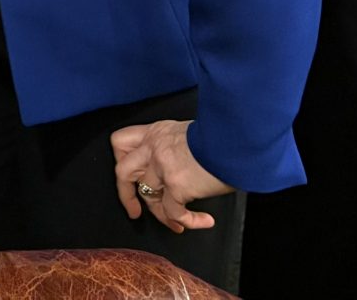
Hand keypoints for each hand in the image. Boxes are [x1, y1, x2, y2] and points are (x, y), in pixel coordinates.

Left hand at [111, 119, 234, 233]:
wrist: (236, 140)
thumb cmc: (221, 137)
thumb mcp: (188, 133)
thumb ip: (173, 147)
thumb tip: (175, 167)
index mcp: (155, 133)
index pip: (120, 142)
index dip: (120, 160)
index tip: (130, 175)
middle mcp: (154, 147)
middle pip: (123, 172)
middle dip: (126, 196)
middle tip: (134, 211)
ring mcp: (162, 166)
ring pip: (149, 197)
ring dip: (163, 216)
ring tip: (178, 224)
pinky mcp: (176, 185)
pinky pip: (173, 212)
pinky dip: (189, 221)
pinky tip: (203, 221)